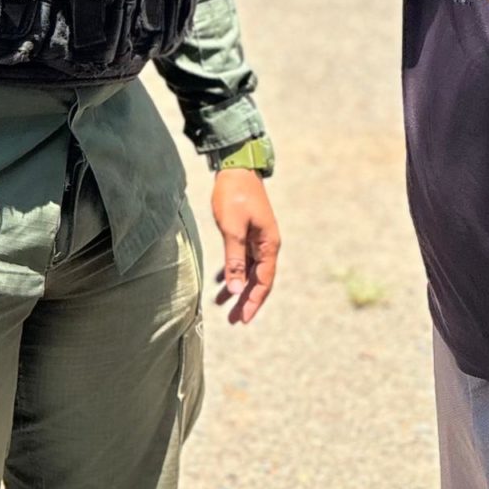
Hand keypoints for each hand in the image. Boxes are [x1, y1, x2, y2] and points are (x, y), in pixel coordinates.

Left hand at [210, 170, 280, 325]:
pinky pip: (242, 259)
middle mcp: (267, 244)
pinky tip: (220, 281)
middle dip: (245, 300)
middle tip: (233, 321)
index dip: (253, 302)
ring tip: (222, 306)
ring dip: (237, 288)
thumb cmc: (234, 195)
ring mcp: (258, 238)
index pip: (263, 281)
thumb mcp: (232, 228)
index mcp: (268, 245)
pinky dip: (232, 271)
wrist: (236, 167)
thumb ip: (234, 260)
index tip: (242, 319)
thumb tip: (237, 289)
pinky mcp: (248, 232)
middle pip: (258, 280)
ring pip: (249, 271)